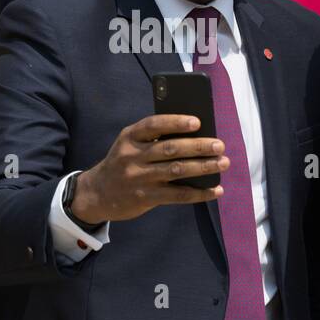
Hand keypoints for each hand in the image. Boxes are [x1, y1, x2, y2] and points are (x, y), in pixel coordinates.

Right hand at [71, 115, 228, 224]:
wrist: (97, 193)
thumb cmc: (124, 163)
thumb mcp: (129, 145)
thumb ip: (154, 139)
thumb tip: (195, 136)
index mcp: (129, 137)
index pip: (153, 125)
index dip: (176, 122)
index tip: (197, 122)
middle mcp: (132, 156)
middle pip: (170, 148)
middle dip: (198, 146)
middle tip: (219, 145)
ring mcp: (139, 178)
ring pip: (177, 170)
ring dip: (203, 167)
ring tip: (222, 163)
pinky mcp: (146, 198)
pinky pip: (177, 195)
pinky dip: (199, 193)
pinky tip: (215, 190)